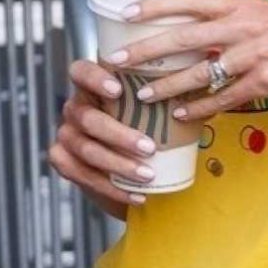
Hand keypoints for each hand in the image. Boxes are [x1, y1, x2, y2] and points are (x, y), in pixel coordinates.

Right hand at [49, 59, 154, 219]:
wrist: (130, 170)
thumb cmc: (147, 130)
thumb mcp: (156, 112)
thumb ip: (168, 99)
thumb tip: (204, 95)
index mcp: (92, 88)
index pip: (80, 71)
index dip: (94, 79)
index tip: (118, 90)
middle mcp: (74, 108)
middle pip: (87, 118)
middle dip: (119, 135)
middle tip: (149, 148)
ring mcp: (66, 135)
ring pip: (86, 150)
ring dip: (119, 164)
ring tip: (148, 175)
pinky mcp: (63, 161)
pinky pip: (81, 174)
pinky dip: (111, 187)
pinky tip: (136, 195)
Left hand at [103, 0, 267, 120]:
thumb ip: (235, 18)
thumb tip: (202, 27)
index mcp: (241, 2)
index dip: (153, 4)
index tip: (125, 12)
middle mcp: (243, 24)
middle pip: (182, 36)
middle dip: (144, 49)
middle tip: (114, 60)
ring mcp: (254, 53)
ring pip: (198, 71)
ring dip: (166, 86)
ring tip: (142, 96)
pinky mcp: (265, 81)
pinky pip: (224, 98)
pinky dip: (201, 108)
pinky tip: (182, 115)